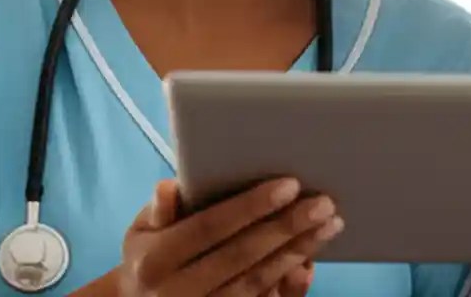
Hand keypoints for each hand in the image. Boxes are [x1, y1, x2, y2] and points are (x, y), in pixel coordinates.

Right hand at [116, 178, 342, 295]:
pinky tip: (310, 264)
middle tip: (323, 204)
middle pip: (242, 256)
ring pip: (257, 282)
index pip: (209, 228)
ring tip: (329, 225)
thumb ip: (160, 210)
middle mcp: (177, 292)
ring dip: (297, 253)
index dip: (249, 207)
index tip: (290, 185)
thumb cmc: (150, 257)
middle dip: (286, 228)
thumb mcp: (141, 232)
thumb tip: (169, 188)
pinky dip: (288, 287)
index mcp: (154, 261)